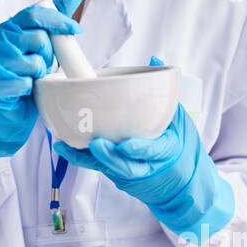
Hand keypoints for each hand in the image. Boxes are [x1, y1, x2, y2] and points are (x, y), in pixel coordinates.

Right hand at [0, 0, 83, 157]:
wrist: (1, 109)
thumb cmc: (23, 73)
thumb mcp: (39, 44)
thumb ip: (53, 21)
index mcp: (10, 27)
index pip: (36, 13)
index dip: (58, 20)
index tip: (76, 29)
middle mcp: (0, 40)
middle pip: (40, 39)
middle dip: (49, 56)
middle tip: (41, 65)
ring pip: (35, 63)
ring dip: (40, 74)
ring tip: (31, 78)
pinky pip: (26, 84)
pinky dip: (30, 90)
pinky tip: (23, 91)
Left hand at [53, 56, 234, 241]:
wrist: (183, 186)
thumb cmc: (182, 147)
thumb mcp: (182, 120)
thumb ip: (166, 94)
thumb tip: (154, 60)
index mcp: (168, 151)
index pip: (155, 151)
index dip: (140, 149)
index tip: (125, 145)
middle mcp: (148, 166)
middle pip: (126, 166)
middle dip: (109, 157)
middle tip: (95, 143)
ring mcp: (131, 176)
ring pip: (108, 169)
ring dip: (87, 158)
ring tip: (67, 145)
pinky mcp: (117, 178)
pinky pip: (98, 168)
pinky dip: (80, 158)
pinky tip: (63, 146)